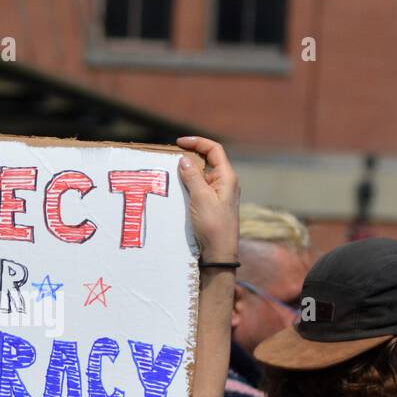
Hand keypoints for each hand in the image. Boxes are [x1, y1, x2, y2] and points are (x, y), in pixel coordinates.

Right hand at [177, 135, 239, 261]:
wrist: (219, 253)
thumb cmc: (214, 226)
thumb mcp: (201, 198)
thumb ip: (192, 176)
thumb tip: (183, 159)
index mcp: (227, 177)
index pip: (214, 149)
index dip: (197, 142)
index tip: (179, 143)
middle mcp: (224, 183)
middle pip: (207, 161)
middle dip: (189, 156)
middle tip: (170, 158)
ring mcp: (217, 194)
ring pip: (200, 176)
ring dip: (186, 173)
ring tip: (169, 174)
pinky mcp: (210, 205)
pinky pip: (198, 189)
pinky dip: (186, 186)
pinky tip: (175, 191)